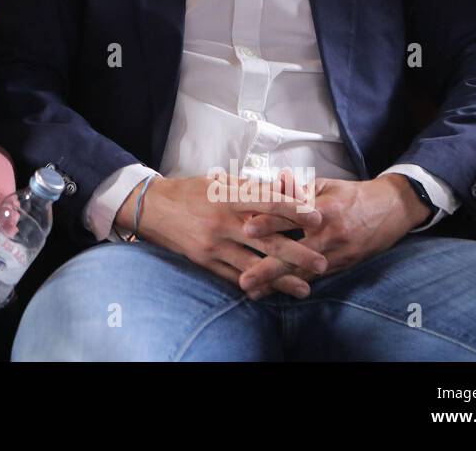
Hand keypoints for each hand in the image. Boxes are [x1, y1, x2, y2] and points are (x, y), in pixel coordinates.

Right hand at [125, 172, 327, 299]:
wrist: (153, 208)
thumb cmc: (190, 192)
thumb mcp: (219, 183)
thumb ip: (250, 189)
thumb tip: (284, 190)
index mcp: (228, 198)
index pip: (268, 203)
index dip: (294, 210)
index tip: (318, 217)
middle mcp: (223, 223)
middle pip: (267, 241)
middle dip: (297, 253)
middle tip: (322, 262)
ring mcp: (214, 246)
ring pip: (253, 265)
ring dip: (281, 279)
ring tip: (304, 289)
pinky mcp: (205, 262)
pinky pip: (234, 277)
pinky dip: (255, 285)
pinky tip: (271, 293)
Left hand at [238, 174, 429, 298]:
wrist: (393, 209)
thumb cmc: (351, 194)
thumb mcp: (325, 185)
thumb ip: (296, 190)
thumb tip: (264, 189)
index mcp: (325, 209)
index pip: (292, 216)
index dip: (270, 222)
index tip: (247, 227)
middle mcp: (332, 234)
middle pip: (296, 254)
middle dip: (269, 268)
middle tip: (245, 279)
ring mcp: (339, 253)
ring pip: (304, 271)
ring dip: (278, 283)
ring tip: (254, 292)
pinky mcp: (344, 265)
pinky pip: (316, 277)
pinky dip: (295, 284)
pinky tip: (277, 291)